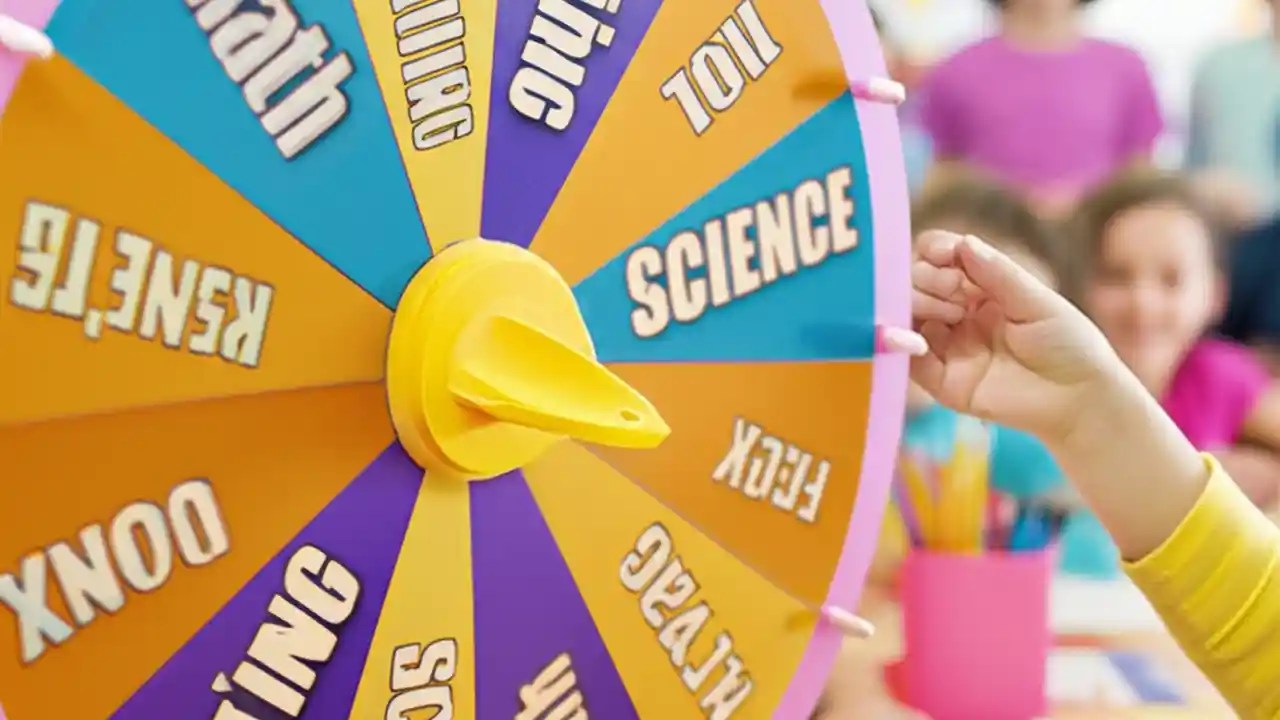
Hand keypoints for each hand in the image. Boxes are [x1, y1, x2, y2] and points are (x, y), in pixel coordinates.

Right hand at [901, 230, 1207, 558]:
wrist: (1079, 400)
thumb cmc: (1068, 345)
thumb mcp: (1037, 301)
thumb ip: (998, 273)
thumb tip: (962, 242)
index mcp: (981, 289)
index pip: (940, 258)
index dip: (934, 251)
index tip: (945, 254)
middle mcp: (958, 314)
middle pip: (915, 282)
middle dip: (927, 279)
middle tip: (956, 292)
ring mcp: (947, 346)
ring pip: (905, 316)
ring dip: (916, 304)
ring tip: (950, 313)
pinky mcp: (941, 381)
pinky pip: (907, 360)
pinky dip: (901, 344)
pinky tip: (916, 338)